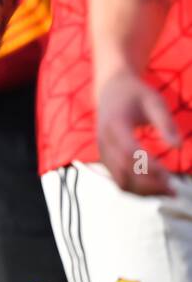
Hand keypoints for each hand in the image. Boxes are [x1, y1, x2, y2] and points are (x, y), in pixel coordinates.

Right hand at [96, 70, 179, 195]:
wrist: (111, 89)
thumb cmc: (136, 94)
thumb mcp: (154, 101)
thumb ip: (165, 123)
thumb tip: (178, 146)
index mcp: (114, 124)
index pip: (129, 153)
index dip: (149, 167)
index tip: (170, 176)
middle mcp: (104, 140)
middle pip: (123, 172)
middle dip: (149, 185)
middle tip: (174, 190)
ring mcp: (102, 151)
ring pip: (120, 181)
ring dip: (144, 192)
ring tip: (168, 191)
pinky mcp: (105, 158)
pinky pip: (119, 180)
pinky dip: (137, 189)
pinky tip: (156, 187)